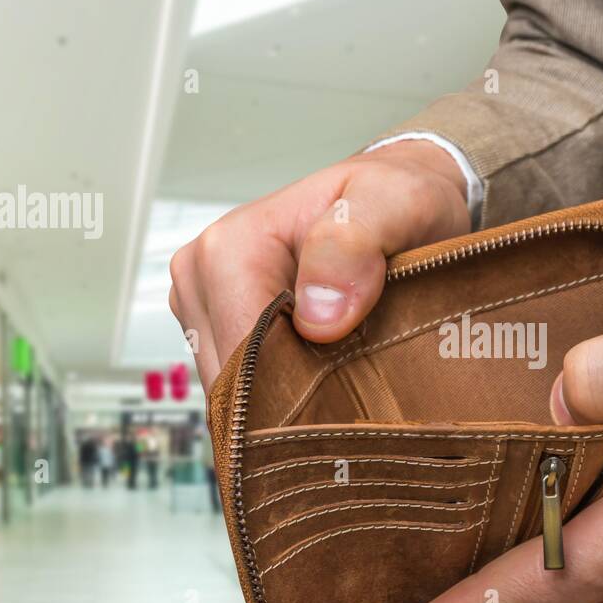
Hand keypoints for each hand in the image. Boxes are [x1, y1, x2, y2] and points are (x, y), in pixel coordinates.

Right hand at [168, 140, 469, 389]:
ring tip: (349, 379)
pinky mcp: (222, 331)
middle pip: (237, 384)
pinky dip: (289, 396)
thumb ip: (354, 244)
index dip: (297, 390)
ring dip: (294, 402)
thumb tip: (318, 314)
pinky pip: (248, 389)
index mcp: (227, 248)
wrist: (400, 203)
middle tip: (359, 394)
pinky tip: (329, 381)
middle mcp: (202, 280)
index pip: (243, 357)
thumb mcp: (397, 203)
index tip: (350, 396)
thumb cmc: (398, 199)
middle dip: (296, 401)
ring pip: (241, 395)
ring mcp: (207, 309)